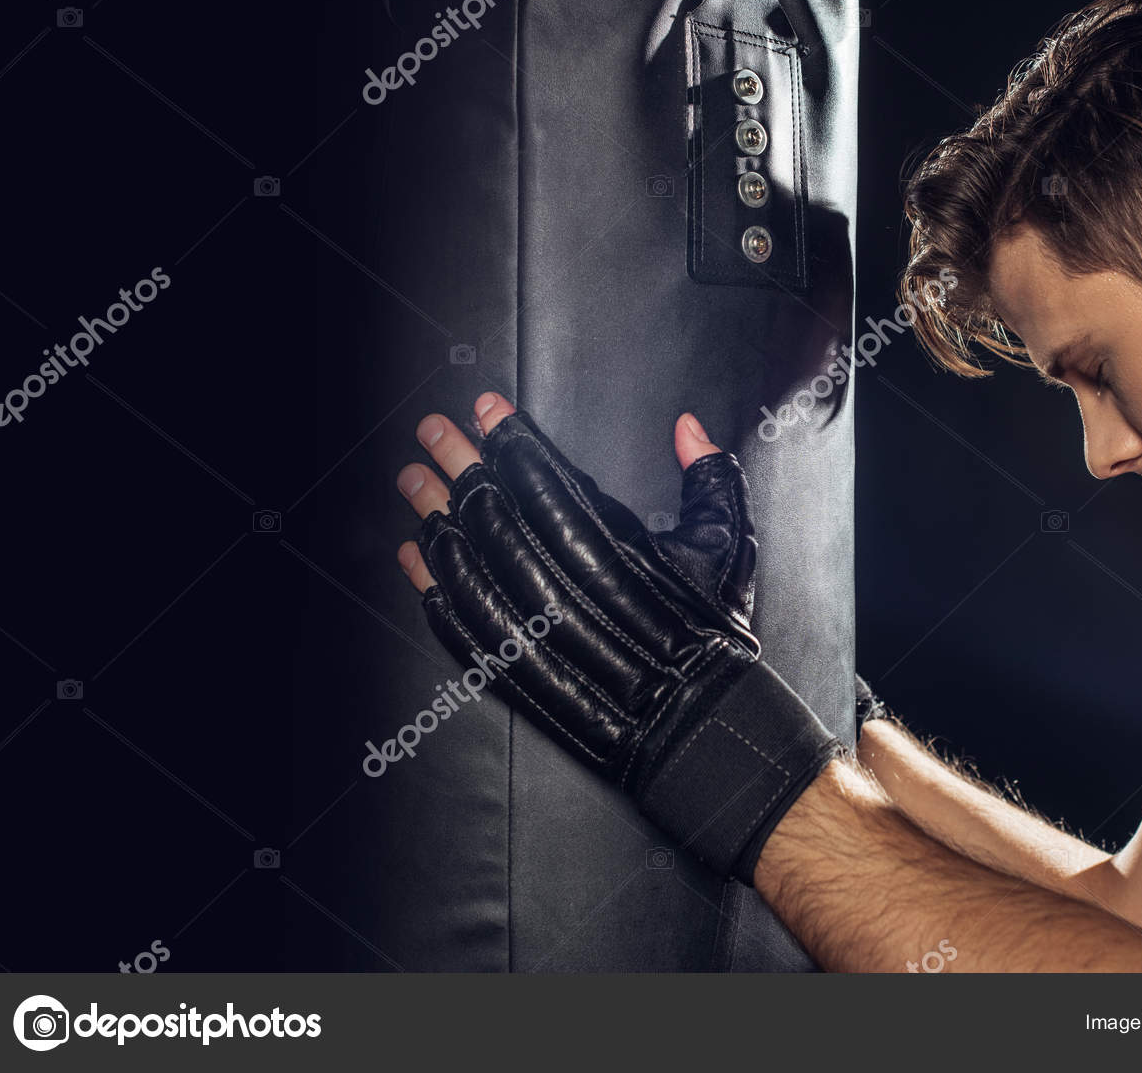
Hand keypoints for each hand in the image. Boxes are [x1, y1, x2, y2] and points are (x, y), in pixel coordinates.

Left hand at [393, 392, 842, 882]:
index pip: (556, 484)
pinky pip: (467, 634)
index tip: (486, 409)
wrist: (707, 732)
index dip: (516, 442)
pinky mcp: (527, 684)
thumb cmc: (714, 637)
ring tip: (412, 481)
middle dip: (462, 467)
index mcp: (629, 557)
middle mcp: (582, 597)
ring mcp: (548, 644)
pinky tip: (414, 559)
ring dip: (439, 522)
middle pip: (506, 519)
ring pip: (478, 572)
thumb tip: (688, 425)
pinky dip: (435, 595)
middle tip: (431, 430)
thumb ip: (712, 479)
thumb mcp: (729, 550)